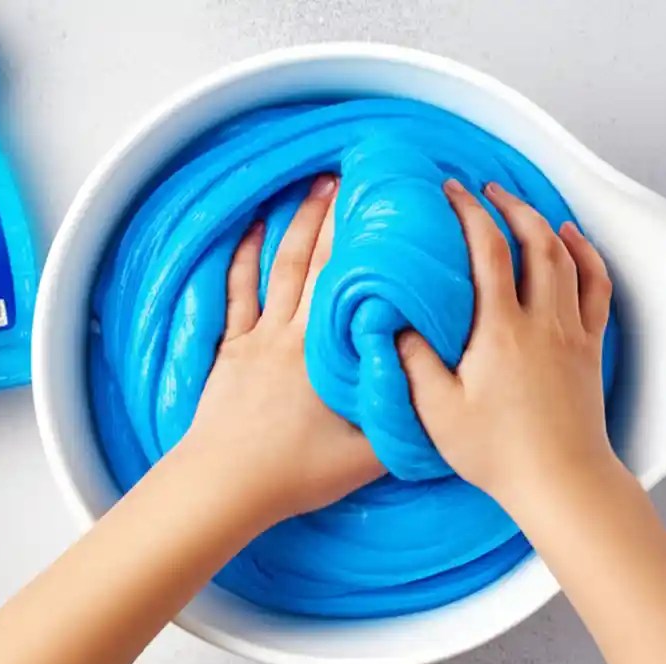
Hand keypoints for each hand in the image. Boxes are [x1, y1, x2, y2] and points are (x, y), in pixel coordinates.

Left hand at [176, 175, 384, 523]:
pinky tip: (253, 229)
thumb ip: (404, 415)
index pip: (350, 283)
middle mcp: (294, 333)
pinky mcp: (230, 349)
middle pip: (316, 261)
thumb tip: (440, 384)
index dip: (367, 242)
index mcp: (328, 352)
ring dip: (297, 224)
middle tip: (353, 176)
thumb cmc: (296, 472)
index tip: (386, 206)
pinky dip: (244, 257)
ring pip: (280, 267)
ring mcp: (258, 337)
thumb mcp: (367, 455)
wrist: (225, 485)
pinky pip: (236, 293)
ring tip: (315, 188)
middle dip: (336, 216)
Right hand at [397, 179, 618, 501]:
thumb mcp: (438, 411)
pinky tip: (574, 243)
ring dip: (544, 224)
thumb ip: (413, 362)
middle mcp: (541, 321)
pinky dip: (587, 257)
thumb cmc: (497, 453)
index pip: (488, 250)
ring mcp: (571, 333)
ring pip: (567, 259)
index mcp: (499, 330)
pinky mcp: (589, 350)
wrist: (561, 482)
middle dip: (509, 206)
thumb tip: (393, 323)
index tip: (452, 192)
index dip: (469, 213)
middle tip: (486, 190)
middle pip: (534, 241)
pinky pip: (596, 289)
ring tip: (523, 207)